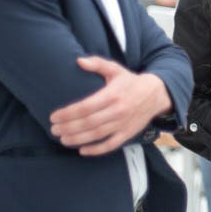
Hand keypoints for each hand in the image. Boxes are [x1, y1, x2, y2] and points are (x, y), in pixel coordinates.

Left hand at [50, 56, 171, 155]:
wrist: (156, 94)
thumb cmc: (131, 82)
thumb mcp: (115, 69)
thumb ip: (97, 64)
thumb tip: (78, 61)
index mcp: (112, 95)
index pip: (85, 107)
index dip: (67, 113)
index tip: (54, 116)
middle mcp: (118, 110)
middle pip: (88, 123)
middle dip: (68, 128)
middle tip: (54, 130)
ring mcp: (123, 123)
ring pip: (97, 135)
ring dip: (77, 139)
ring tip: (63, 139)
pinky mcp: (128, 133)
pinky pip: (111, 145)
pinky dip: (96, 150)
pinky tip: (82, 150)